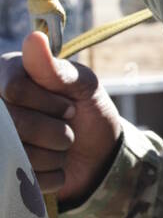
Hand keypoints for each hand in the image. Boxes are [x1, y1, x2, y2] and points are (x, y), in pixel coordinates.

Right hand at [0, 32, 122, 203]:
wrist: (98, 155)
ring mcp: (1, 138)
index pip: (14, 89)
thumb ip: (58, 69)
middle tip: (70, 129)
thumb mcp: (84, 86)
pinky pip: (23, 178)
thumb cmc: (88, 112)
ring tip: (62, 147)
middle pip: (15, 123)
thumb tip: (34, 39)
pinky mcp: (6, 167)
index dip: (49, 103)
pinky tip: (55, 166)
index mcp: (8, 74)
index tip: (70, 106)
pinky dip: (51, 176)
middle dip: (56, 132)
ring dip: (55, 155)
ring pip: (18, 154)